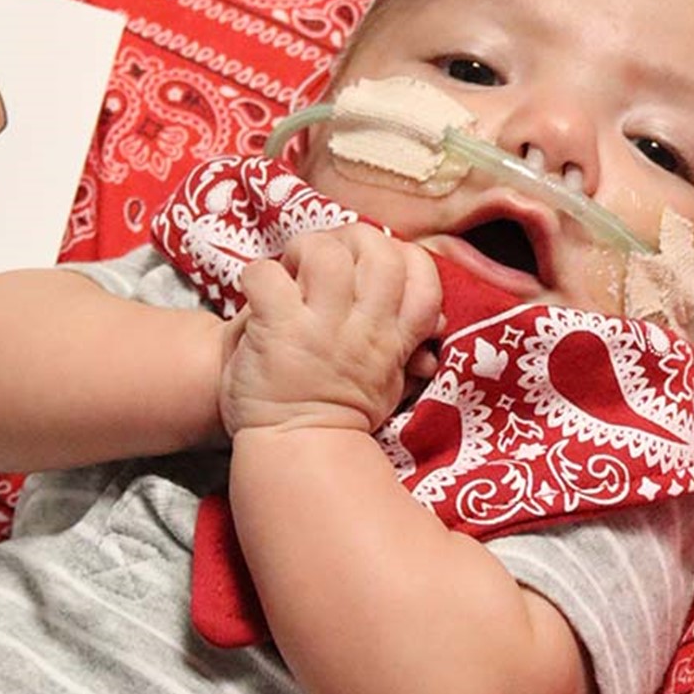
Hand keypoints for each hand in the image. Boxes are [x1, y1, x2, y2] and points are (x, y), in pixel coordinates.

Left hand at [219, 224, 441, 436]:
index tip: (371, 266)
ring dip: (303, 251)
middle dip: (350, 239)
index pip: (422, 274)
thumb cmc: (338, 414)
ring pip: (325, 253)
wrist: (294, 454)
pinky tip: (257, 295)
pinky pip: (267, 276)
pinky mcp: (277, 330)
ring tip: (291, 274)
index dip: (400, 255)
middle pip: (377, 250)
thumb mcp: (389, 385)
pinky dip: (257, 275)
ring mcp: (319, 328)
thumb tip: (437, 325)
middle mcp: (362, 328)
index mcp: (392, 338)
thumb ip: (409, 349)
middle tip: (323, 261)